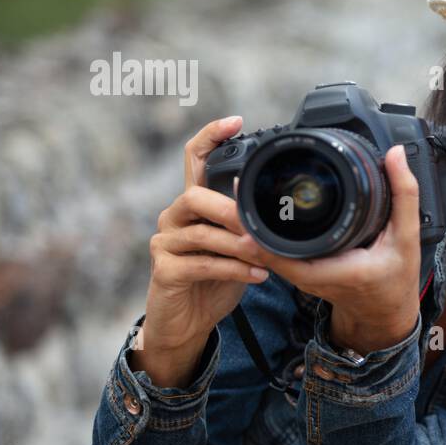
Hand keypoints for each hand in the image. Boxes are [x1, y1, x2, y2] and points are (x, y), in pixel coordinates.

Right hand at [135, 116, 272, 386]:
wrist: (187, 322)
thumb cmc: (216, 279)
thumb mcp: (239, 246)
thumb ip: (251, 224)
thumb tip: (280, 205)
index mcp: (193, 204)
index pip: (193, 159)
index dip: (210, 136)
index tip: (236, 122)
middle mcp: (173, 217)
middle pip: (196, 195)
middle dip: (231, 209)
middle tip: (259, 227)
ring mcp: (165, 243)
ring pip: (202, 233)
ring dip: (238, 244)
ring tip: (265, 255)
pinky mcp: (164, 271)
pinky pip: (201, 264)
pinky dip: (234, 269)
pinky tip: (258, 275)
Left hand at [251, 144, 421, 355]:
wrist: (385, 313)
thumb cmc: (396, 280)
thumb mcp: (408, 237)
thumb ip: (404, 195)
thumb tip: (395, 155)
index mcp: (335, 268)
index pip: (282, 251)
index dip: (258, 226)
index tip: (247, 195)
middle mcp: (310, 276)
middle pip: (263, 247)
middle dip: (249, 217)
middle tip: (240, 182)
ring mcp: (301, 277)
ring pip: (263, 252)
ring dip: (251, 226)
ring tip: (244, 191)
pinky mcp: (299, 274)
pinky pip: (273, 254)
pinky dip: (262, 235)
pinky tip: (258, 212)